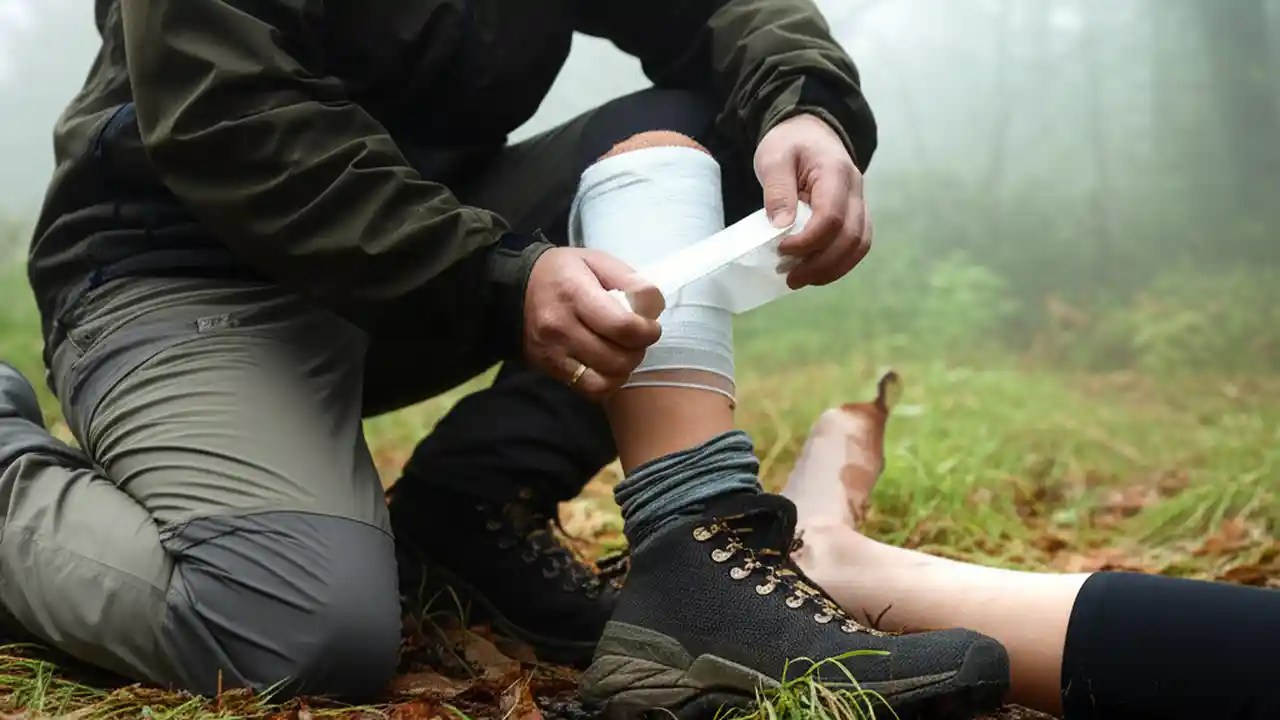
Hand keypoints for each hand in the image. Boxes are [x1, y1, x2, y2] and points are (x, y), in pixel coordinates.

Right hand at [523, 247, 663, 399]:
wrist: (512, 289)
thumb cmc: (562, 272)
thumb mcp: (596, 260)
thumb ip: (628, 279)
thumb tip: (654, 306)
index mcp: (575, 294)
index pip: (622, 326)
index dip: (646, 332)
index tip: (650, 327)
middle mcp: (561, 327)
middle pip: (617, 357)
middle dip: (638, 350)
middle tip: (637, 339)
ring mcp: (553, 353)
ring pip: (605, 379)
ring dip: (624, 369)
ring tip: (623, 352)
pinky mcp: (550, 369)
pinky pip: (589, 390)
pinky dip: (607, 383)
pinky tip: (608, 366)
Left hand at [754, 113, 873, 288]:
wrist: (809, 132)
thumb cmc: (789, 144)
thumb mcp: (773, 159)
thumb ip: (778, 191)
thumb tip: (782, 228)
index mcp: (835, 172)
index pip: (831, 217)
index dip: (808, 241)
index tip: (781, 249)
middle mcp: (855, 189)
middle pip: (850, 237)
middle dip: (820, 264)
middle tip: (789, 277)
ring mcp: (860, 203)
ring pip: (859, 245)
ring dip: (831, 269)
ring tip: (799, 279)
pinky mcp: (856, 215)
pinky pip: (856, 245)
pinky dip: (837, 263)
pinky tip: (813, 271)